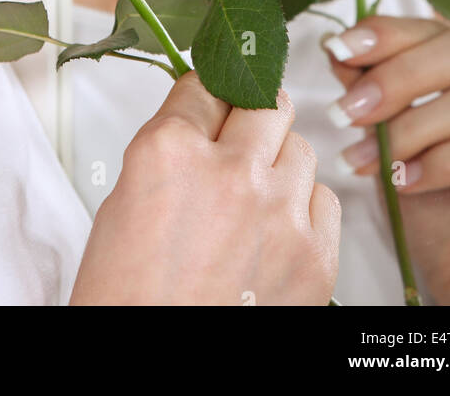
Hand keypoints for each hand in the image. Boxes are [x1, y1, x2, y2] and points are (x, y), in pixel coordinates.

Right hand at [69, 71, 339, 305]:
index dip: (207, 92)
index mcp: (169, 151)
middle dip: (251, 112)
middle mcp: (229, 172)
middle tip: (240, 132)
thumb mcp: (124, 202)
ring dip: (278, 162)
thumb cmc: (128, 300)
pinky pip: (325, 200)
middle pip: (265, 100)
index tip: (214, 94)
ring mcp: (278, 213)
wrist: (153, 374)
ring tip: (252, 195)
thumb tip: (201, 120)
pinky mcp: (315, 255)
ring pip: (299, 148)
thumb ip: (169, 150)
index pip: (204, 83)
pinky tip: (275, 230)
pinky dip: (303, 208)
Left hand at [321, 15, 449, 305]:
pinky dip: (447, 161)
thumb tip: (337, 47)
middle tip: (346, 111)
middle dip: (399, 75)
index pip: (441, 26)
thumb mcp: (398, 146)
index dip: (389, 32)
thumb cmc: (445, 212)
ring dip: (413, 126)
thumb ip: (377, 96)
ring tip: (366, 160)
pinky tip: (405, 182)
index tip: (339, 49)